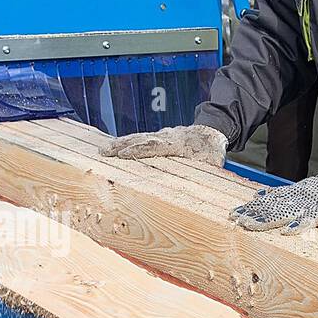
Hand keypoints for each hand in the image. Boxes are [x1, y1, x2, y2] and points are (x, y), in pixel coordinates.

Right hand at [97, 125, 227, 166]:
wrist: (212, 131)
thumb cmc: (211, 149)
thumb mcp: (213, 162)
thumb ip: (207, 171)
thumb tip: (204, 186)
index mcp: (178, 143)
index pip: (155, 146)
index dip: (139, 150)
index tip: (124, 154)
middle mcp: (166, 137)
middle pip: (141, 140)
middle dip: (121, 146)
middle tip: (104, 152)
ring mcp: (160, 136)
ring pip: (138, 138)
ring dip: (120, 144)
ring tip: (103, 151)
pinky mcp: (157, 137)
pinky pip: (140, 139)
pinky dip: (126, 143)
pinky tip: (113, 148)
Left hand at [231, 175, 317, 233]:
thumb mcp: (302, 188)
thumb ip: (282, 193)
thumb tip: (260, 193)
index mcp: (292, 193)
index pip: (267, 200)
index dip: (250, 207)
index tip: (233, 213)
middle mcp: (297, 198)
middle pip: (270, 207)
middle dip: (252, 214)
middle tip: (235, 220)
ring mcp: (309, 205)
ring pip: (284, 213)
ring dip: (266, 220)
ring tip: (250, 226)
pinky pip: (310, 220)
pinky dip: (298, 225)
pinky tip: (287, 232)